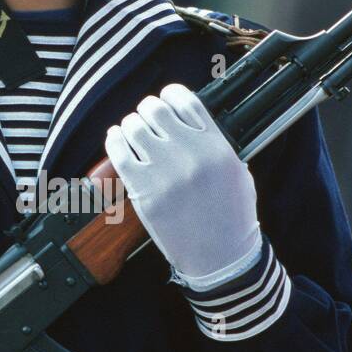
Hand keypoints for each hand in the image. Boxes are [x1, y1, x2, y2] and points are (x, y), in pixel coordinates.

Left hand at [104, 82, 261, 282]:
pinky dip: (114, 141)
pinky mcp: (144, 191)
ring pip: (134, 127)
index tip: (165, 99)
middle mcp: (190, 154)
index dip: (170, 94)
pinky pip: (119, 153)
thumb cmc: (232, 218)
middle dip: (147, 111)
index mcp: (216, 146)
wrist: (221, 257)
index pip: (186, 101)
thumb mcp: (237, 172)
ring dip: (130, 126)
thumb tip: (190, 123)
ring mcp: (165, 172)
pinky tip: (117, 141)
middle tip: (146, 119)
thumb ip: (216, 144)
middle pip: (155, 110)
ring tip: (130, 133)